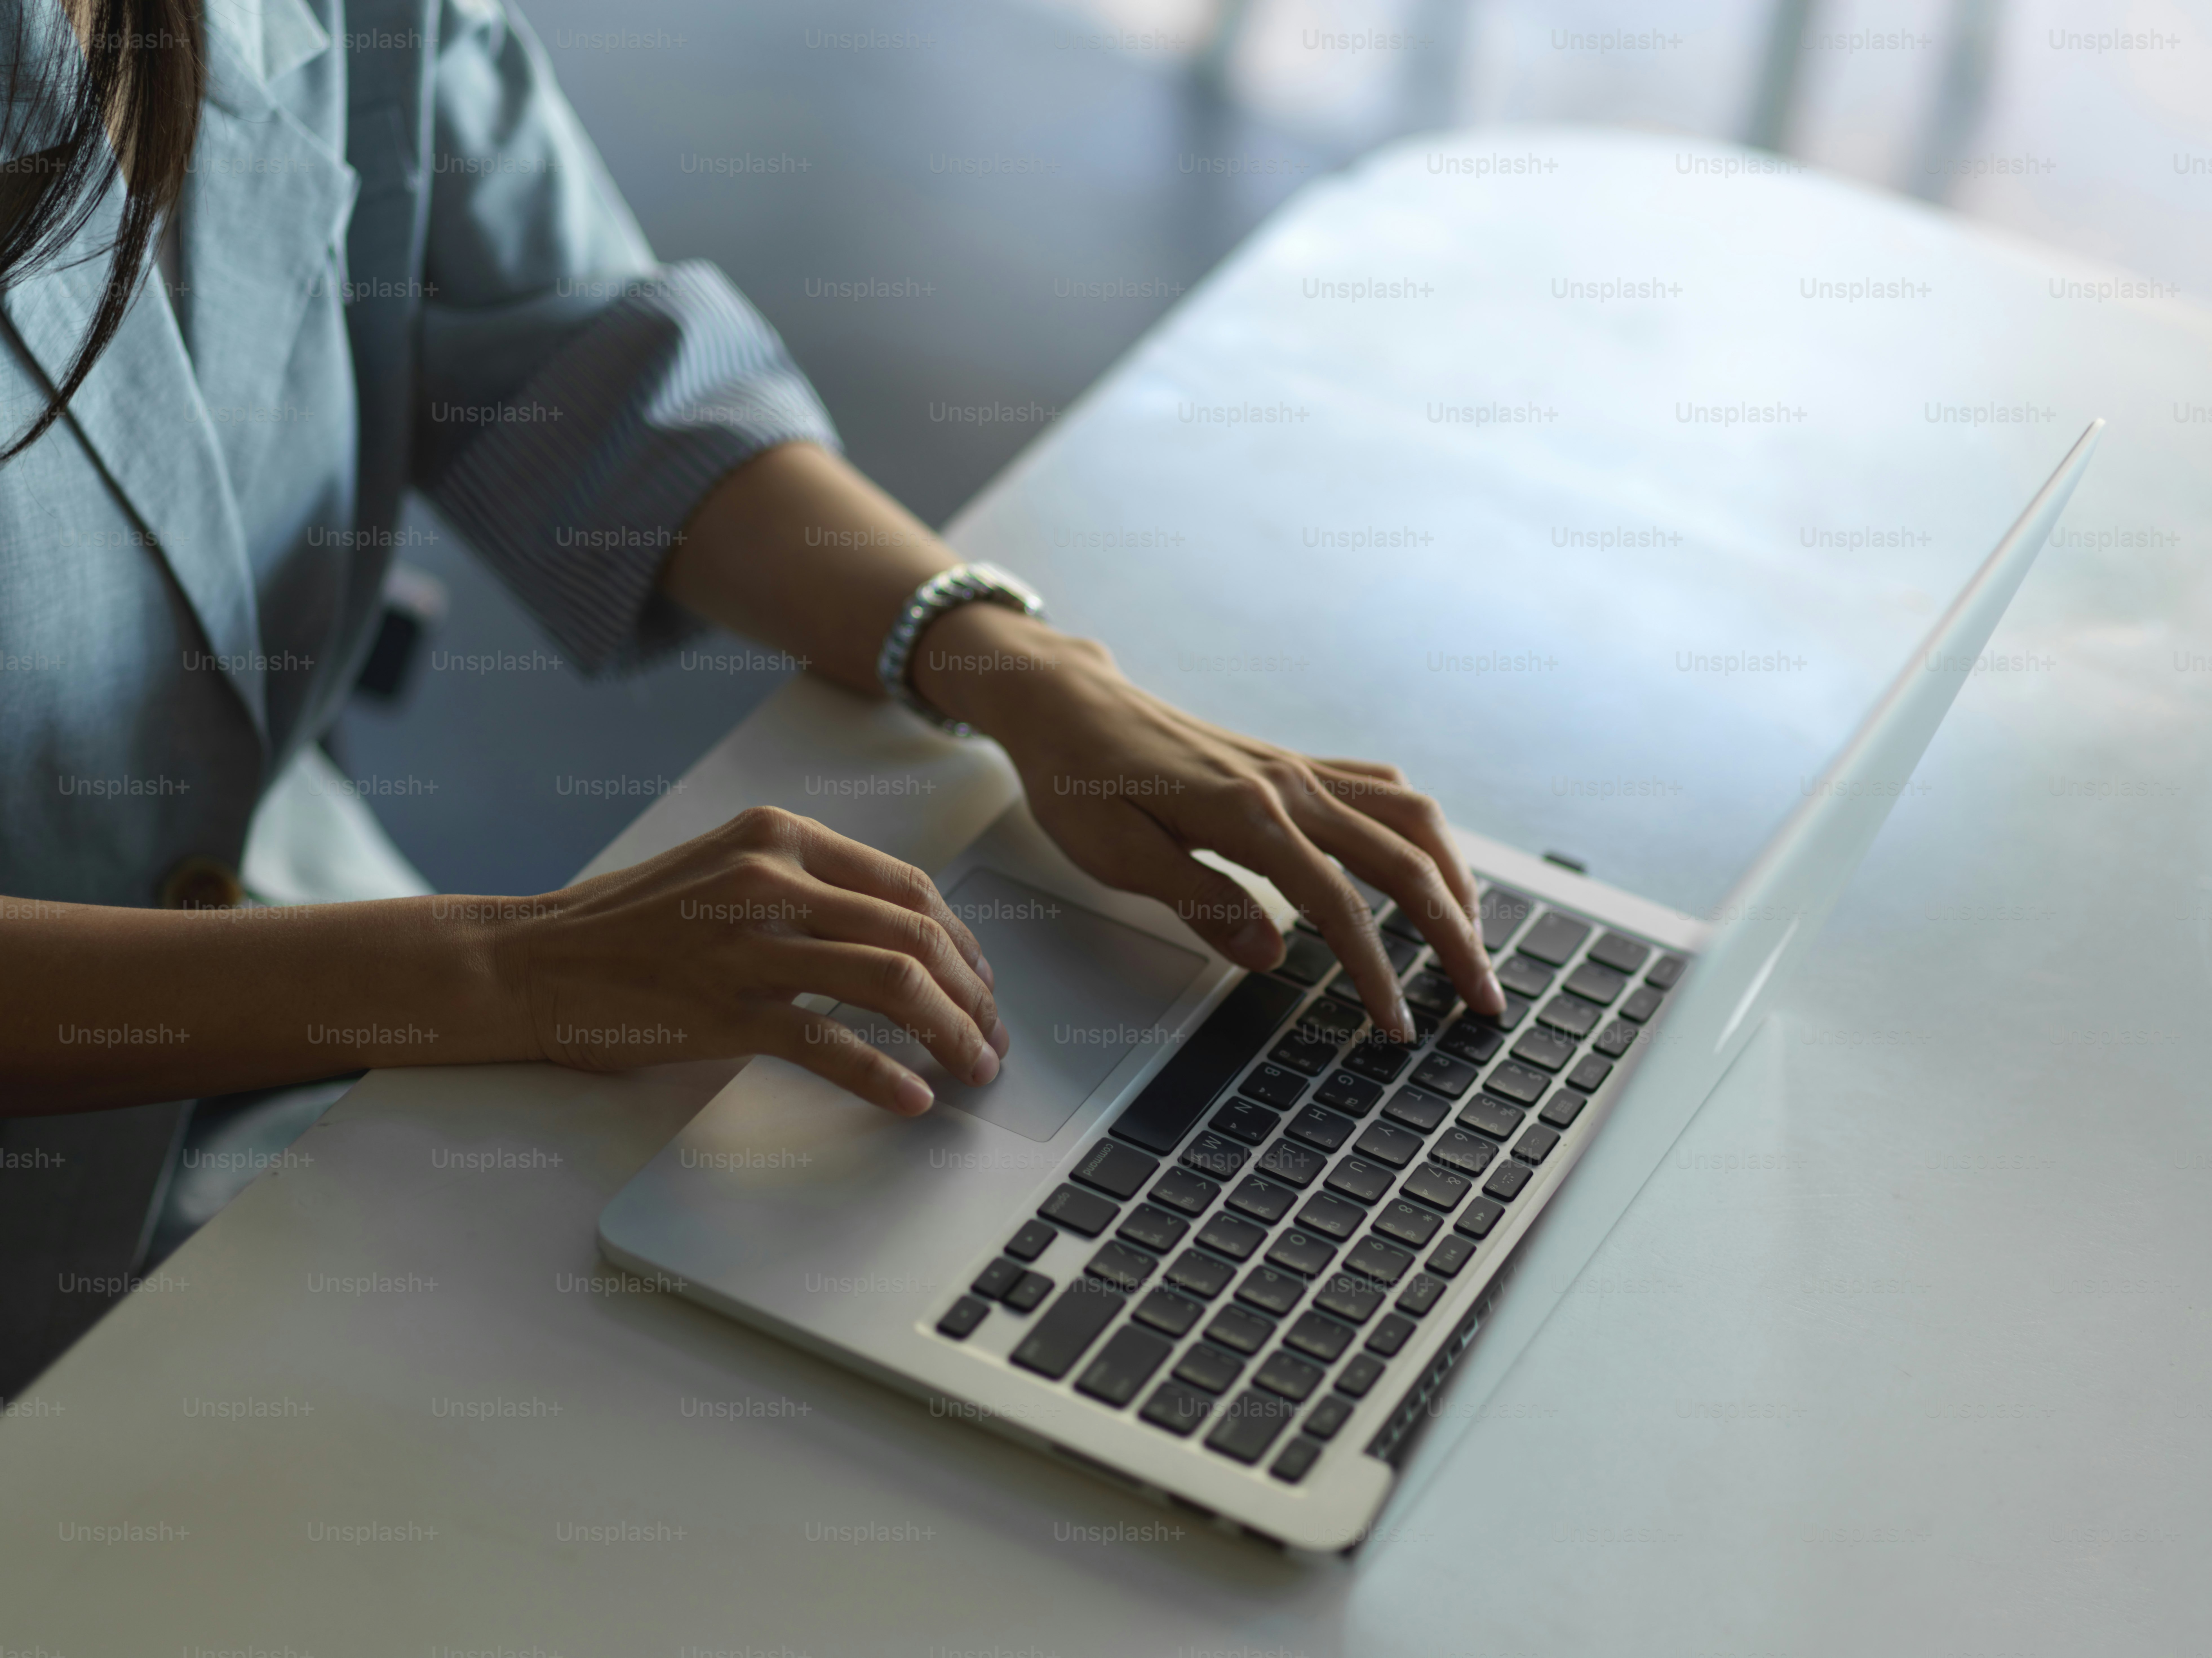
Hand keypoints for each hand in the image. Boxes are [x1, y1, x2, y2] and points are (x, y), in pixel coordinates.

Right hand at [500, 807, 1009, 1113]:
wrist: (532, 960)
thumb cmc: (630, 925)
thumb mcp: (727, 872)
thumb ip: (806, 889)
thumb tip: (896, 939)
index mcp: (780, 836)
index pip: (909, 888)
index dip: (963, 943)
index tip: (982, 985)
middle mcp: (771, 877)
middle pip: (915, 934)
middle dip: (972, 994)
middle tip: (992, 1038)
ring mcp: (747, 942)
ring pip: (891, 982)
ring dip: (949, 1033)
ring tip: (974, 1069)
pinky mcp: (723, 1008)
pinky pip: (828, 1043)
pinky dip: (884, 1076)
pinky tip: (914, 1100)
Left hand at [911, 607, 1506, 1040]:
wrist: (1070, 704)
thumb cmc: (1080, 780)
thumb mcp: (1117, 854)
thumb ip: (1199, 901)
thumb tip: (1271, 955)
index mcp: (1248, 815)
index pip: (1339, 908)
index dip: (1378, 974)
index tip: (1400, 1025)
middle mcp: (1288, 785)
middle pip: (1404, 861)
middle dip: (1454, 935)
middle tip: (1482, 998)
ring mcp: (1297, 769)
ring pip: (1410, 817)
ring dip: (1454, 878)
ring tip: (1474, 938)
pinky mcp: (1293, 764)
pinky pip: (1382, 789)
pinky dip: (1421, 832)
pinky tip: (1428, 866)